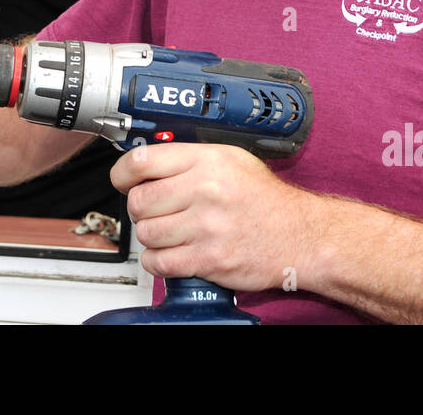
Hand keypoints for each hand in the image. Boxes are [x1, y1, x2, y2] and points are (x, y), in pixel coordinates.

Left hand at [111, 143, 323, 291]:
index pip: (142, 161)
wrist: (300, 235)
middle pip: (139, 200)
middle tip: (154, 210)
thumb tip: (146, 163)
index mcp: (208, 161)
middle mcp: (206, 190)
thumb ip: (189, 159)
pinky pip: (159, 263)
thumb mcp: (231, 160)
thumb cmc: (265, 199)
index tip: (123, 179)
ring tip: (167, 232)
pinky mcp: (209, 259)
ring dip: (151, 236)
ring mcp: (207, 227)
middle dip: (140, 208)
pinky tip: (171, 253)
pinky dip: (158, 261)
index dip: (123, 172)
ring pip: (146, 233)